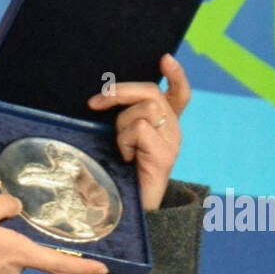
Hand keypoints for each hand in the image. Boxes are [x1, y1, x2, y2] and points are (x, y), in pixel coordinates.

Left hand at [86, 54, 190, 209]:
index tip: (164, 59)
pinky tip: (126, 159)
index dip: (176, 75)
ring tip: (121, 149)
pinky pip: (140, 129)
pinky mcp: (164, 156)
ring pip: (144, 108)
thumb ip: (118, 123)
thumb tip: (99, 99)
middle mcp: (172, 131)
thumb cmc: (116, 180)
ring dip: (121, 124)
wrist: (126, 215)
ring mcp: (171, 143)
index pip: (179, 94)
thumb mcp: (115, 145)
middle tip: (95, 102)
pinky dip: (125, 140)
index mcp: (163, 127)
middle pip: (151, 92)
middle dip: (120, 91)